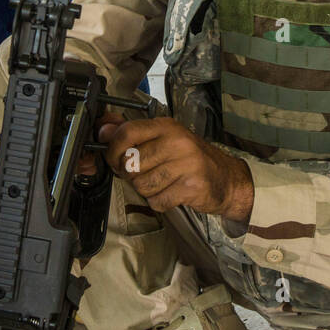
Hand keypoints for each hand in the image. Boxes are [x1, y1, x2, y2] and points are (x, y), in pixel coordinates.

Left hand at [98, 116, 253, 220]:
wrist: (226, 179)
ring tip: (161, 183)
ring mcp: (186, 164)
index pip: (127, 132)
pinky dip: (159, 202)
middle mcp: (177, 142)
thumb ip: (133, 134)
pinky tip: (170, 193)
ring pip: (142, 185)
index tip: (114, 159)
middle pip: (131, 164)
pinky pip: (156, 200)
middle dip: (131, 175)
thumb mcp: (164, 139)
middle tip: (144, 174)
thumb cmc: (191, 160)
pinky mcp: (191, 186)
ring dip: (146, 190)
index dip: (113, 149)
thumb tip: (102, 129)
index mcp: (167, 127)